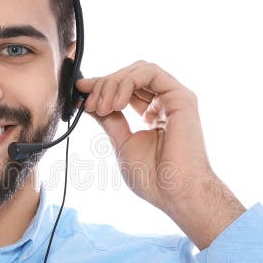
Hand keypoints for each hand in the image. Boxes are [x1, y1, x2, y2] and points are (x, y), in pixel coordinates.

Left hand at [75, 60, 245, 248]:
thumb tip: (89, 103)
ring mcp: (174, 99)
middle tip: (90, 104)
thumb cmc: (153, 177)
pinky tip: (116, 103)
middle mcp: (165, 104)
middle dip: (104, 86)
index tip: (80, 90)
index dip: (102, 86)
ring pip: (138, 70)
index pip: (125, 90)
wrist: (174, 192)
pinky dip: (127, 82)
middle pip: (130, 76)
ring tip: (103, 107)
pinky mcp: (182, 97)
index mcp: (153, 115)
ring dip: (113, 84)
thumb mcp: (121, 142)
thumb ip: (109, 120)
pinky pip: (150, 73)